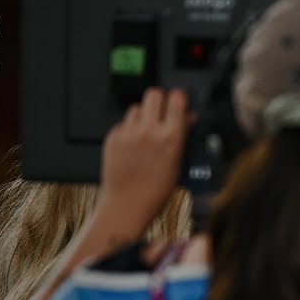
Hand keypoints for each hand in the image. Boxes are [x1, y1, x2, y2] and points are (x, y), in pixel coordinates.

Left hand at [98, 88, 189, 232]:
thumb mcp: (179, 163)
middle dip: (161, 100)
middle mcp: (148, 131)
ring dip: (144, 115)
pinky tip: (134, 145)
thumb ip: (182, 136)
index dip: (179, 98)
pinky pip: (123, 123)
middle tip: (163, 112)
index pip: (176, 98)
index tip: (180, 103)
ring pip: (137, 107)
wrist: (127, 205)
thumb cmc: (155, 192)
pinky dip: (130, 129)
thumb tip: (186, 118)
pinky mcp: (112, 137)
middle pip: (154, 94)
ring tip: (147, 131)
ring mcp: (128, 133)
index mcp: (170, 137)